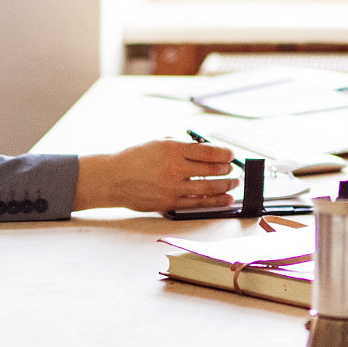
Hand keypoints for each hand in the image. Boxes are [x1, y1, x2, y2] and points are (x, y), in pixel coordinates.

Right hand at [74, 139, 235, 213]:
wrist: (113, 178)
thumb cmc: (136, 158)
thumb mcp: (159, 143)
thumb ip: (182, 147)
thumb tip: (207, 151)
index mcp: (172, 148)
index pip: (207, 151)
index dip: (224, 154)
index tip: (231, 154)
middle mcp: (174, 168)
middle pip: (211, 169)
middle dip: (227, 170)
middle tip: (233, 169)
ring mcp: (172, 187)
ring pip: (208, 187)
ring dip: (225, 186)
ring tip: (234, 184)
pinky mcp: (169, 203)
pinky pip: (197, 203)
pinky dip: (215, 202)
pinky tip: (225, 200)